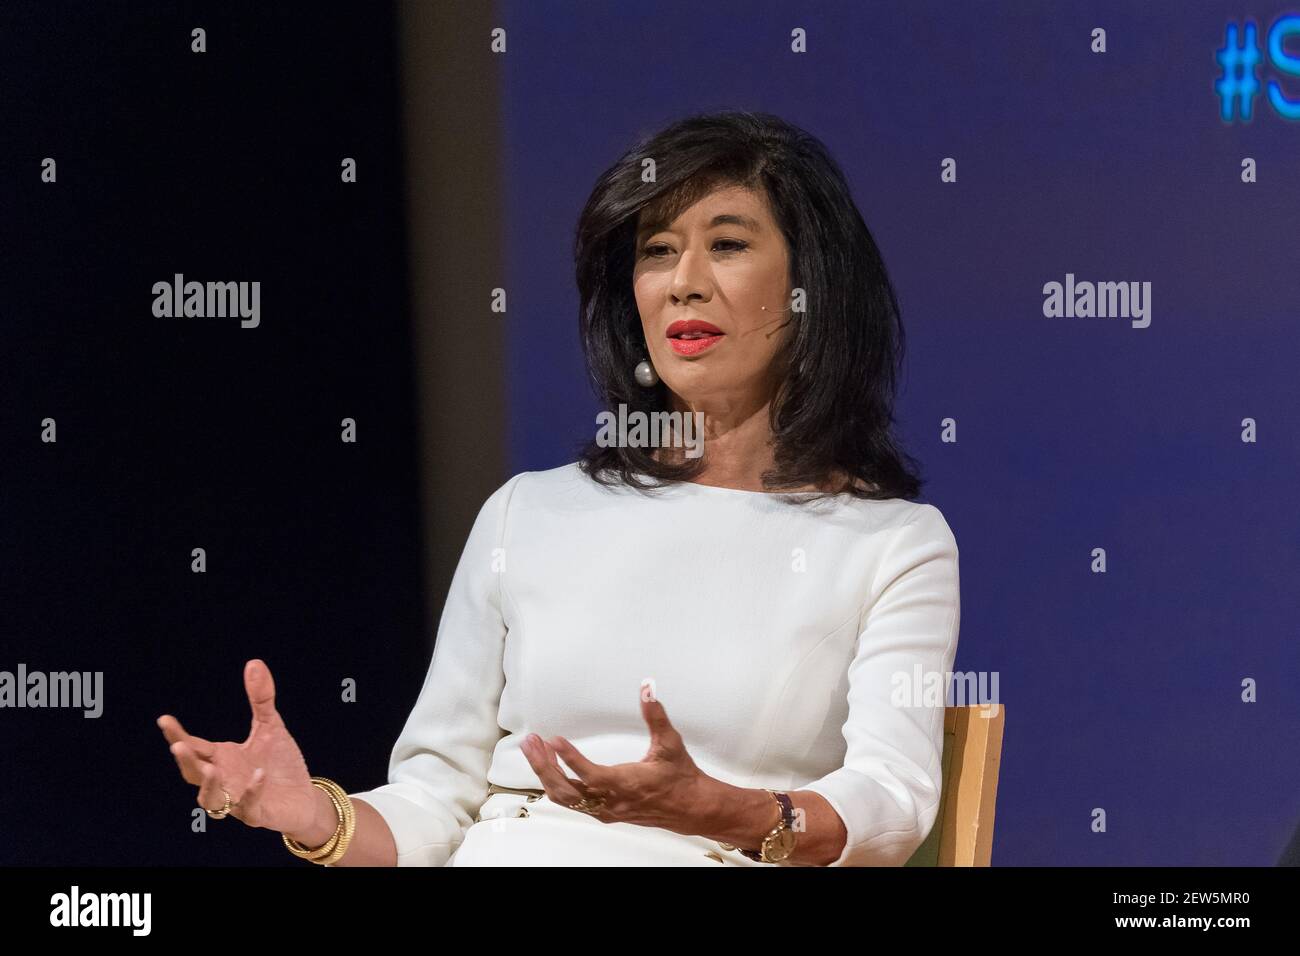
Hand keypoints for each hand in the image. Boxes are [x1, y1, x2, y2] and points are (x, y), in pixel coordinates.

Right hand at [157, 659, 317, 835]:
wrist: (303, 797)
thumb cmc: (279, 763)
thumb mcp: (270, 726)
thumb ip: (260, 698)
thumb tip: (254, 662)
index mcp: (221, 758)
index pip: (193, 746)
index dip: (177, 735)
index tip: (164, 719)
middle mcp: (223, 779)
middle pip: (193, 773)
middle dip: (185, 761)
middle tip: (178, 746)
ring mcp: (236, 800)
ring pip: (210, 800)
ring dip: (207, 787)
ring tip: (210, 769)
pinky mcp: (257, 814)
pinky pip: (248, 807)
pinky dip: (251, 792)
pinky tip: (259, 775)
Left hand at [519, 683, 713, 835]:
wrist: (690, 808)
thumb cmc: (680, 776)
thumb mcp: (670, 743)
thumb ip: (656, 715)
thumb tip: (648, 688)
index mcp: (627, 784)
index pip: (591, 776)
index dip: (571, 759)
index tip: (554, 740)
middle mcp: (612, 801)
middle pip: (567, 791)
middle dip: (544, 766)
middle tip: (531, 742)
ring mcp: (605, 809)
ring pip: (565, 797)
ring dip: (546, 773)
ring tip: (534, 749)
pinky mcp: (603, 811)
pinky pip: (571, 800)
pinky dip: (556, 782)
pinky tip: (550, 764)